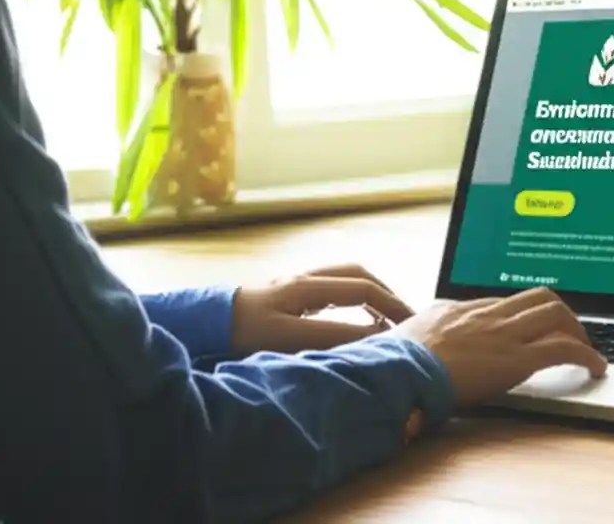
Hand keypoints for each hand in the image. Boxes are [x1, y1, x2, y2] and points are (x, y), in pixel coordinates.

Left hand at [232, 264, 414, 353]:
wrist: (201, 325)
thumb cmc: (241, 333)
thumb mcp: (289, 339)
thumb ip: (333, 337)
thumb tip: (374, 338)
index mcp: (308, 287)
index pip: (364, 290)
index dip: (392, 307)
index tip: (411, 326)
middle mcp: (304, 279)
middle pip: (358, 275)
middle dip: (386, 294)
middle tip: (405, 318)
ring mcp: (294, 284)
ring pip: (344, 278)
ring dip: (369, 293)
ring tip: (385, 319)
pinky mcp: (285, 294)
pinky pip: (330, 287)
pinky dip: (351, 297)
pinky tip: (352, 317)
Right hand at [392, 288, 607, 407]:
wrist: (397, 372)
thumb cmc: (394, 362)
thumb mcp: (407, 335)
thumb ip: (424, 330)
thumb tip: (419, 334)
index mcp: (460, 309)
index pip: (505, 302)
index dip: (525, 314)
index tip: (533, 326)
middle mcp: (487, 314)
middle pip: (537, 297)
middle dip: (560, 313)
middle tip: (569, 333)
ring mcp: (504, 334)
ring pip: (556, 314)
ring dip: (577, 330)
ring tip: (586, 350)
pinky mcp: (517, 359)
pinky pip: (564, 348)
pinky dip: (587, 355)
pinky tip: (596, 367)